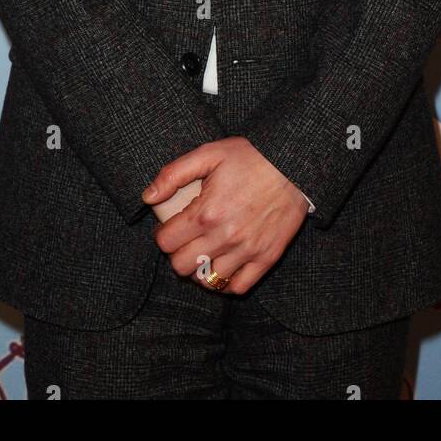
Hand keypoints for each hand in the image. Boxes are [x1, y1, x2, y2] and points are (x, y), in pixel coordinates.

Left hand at [141, 137, 309, 294]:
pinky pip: (238, 287)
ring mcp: (247, 251)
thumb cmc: (250, 156)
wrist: (293, 164)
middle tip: (186, 239)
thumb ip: (173, 174)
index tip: (171, 226)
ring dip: (200, 267)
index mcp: (206, 212)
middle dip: (178, 253)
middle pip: (181, 266)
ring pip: (207, 280)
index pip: (166, 242)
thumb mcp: (209, 154)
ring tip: (205, 251)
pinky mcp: (267, 258)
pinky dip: (227, 281)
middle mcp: (225, 237)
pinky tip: (224, 264)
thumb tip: (148, 197)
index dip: (163, 234)